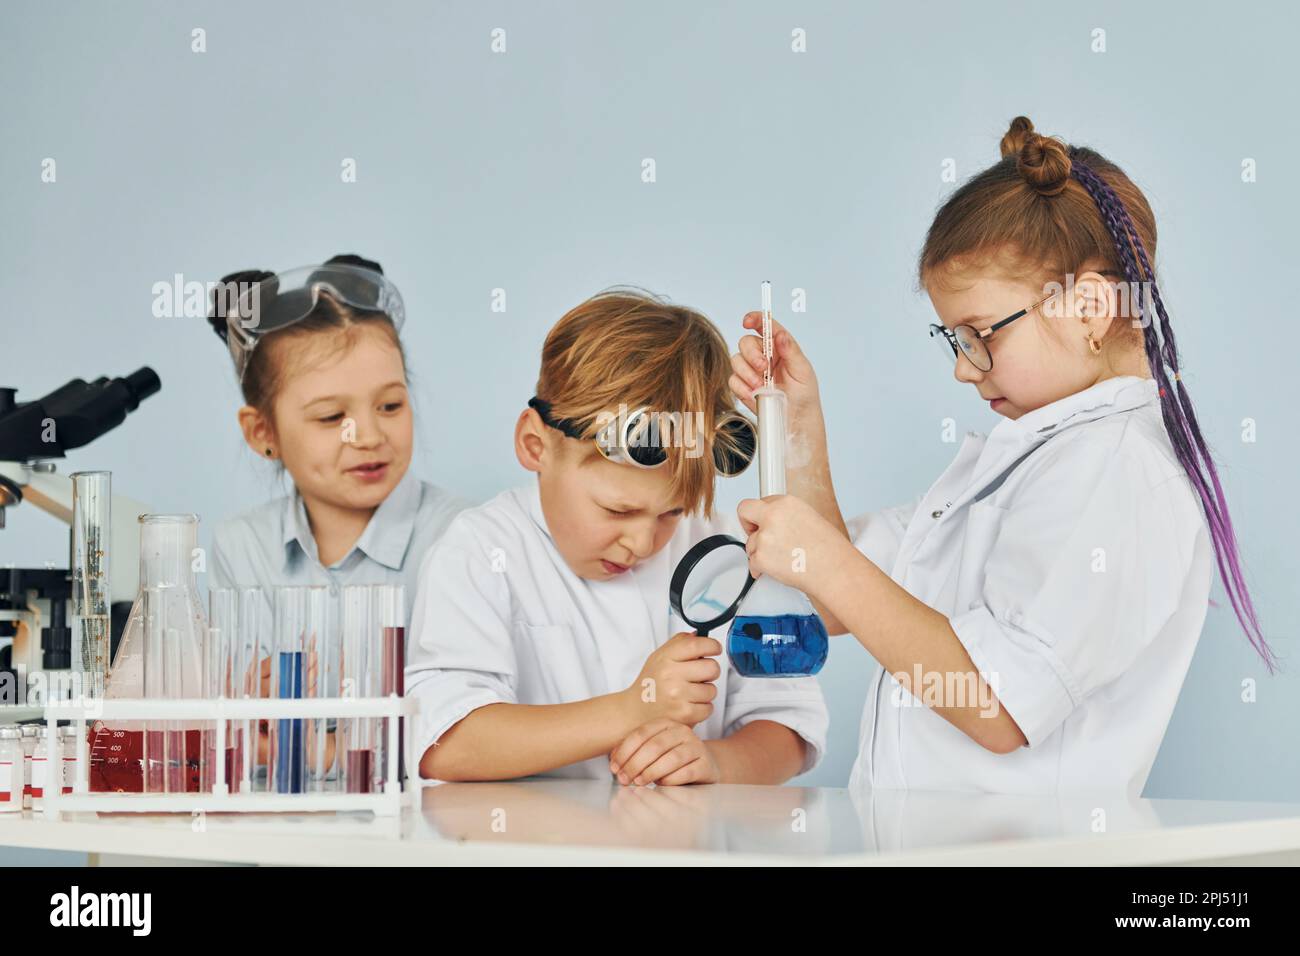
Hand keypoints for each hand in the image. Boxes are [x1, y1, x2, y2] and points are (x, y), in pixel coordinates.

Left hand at [609, 719, 720, 785]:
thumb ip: (634, 752)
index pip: (641, 733)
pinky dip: (670, 780)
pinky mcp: (705, 764)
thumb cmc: (670, 759)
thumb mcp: (652, 751)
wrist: (703, 765)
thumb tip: (614, 762)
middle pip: (655, 746)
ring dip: (651, 772)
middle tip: (624, 779)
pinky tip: (661, 784)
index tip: (614, 768)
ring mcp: (696, 746)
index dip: (625, 751)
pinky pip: (686, 772)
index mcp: (666, 723)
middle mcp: (682, 731)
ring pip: (672, 758)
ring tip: (639, 782)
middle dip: (635, 764)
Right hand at [625, 632, 720, 726]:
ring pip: (712, 689)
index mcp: (666, 658)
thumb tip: (699, 635)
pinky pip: (709, 708)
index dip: (712, 646)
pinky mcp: (684, 714)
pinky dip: (703, 708)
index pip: (697, 645)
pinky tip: (691, 704)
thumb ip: (679, 642)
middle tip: (700, 675)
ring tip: (691, 692)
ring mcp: (677, 695)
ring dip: (705, 692)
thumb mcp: (659, 656)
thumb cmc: (651, 683)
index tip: (714, 649)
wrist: (637, 709)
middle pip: (712, 667)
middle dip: (710, 672)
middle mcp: (671, 675)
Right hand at [730, 313, 823, 430]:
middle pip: (745, 342)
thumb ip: (790, 350)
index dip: (755, 319)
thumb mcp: (803, 370)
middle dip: (752, 354)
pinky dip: (742, 387)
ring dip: (747, 373)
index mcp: (779, 346)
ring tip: (762, 386)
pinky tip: (755, 394)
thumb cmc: (804, 395)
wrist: (796, 420)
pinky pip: (732, 380)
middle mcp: (763, 356)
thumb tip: (780, 334)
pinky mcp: (743, 387)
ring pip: (736, 360)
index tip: (748, 321)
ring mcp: (751, 371)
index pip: (764, 326)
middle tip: (764, 368)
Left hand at [737, 494, 847, 590]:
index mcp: (787, 502)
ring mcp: (765, 536)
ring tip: (784, 559)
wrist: (835, 570)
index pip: (762, 502)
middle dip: (748, 523)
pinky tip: (778, 570)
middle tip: (756, 534)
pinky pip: (752, 562)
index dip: (763, 515)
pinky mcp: (761, 557)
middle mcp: (773, 515)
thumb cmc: (829, 550)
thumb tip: (770, 522)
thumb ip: (785, 516)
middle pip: (744, 510)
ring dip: (760, 552)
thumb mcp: (809, 519)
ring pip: (750, 542)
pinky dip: (761, 569)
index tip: (765, 523)